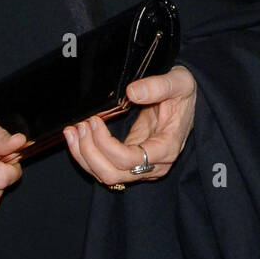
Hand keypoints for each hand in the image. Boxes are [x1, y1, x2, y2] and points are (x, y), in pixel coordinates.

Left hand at [63, 64, 195, 186]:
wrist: (186, 98)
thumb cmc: (184, 91)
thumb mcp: (179, 82)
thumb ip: (158, 86)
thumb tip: (132, 92)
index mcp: (166, 148)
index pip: (129, 160)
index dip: (106, 145)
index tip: (95, 121)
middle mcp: (153, 165)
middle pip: (113, 174)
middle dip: (90, 152)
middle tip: (80, 125)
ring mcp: (141, 166)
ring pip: (104, 175)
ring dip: (83, 156)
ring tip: (72, 131)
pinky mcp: (129, 160)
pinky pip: (104, 167)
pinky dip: (86, 155)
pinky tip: (77, 137)